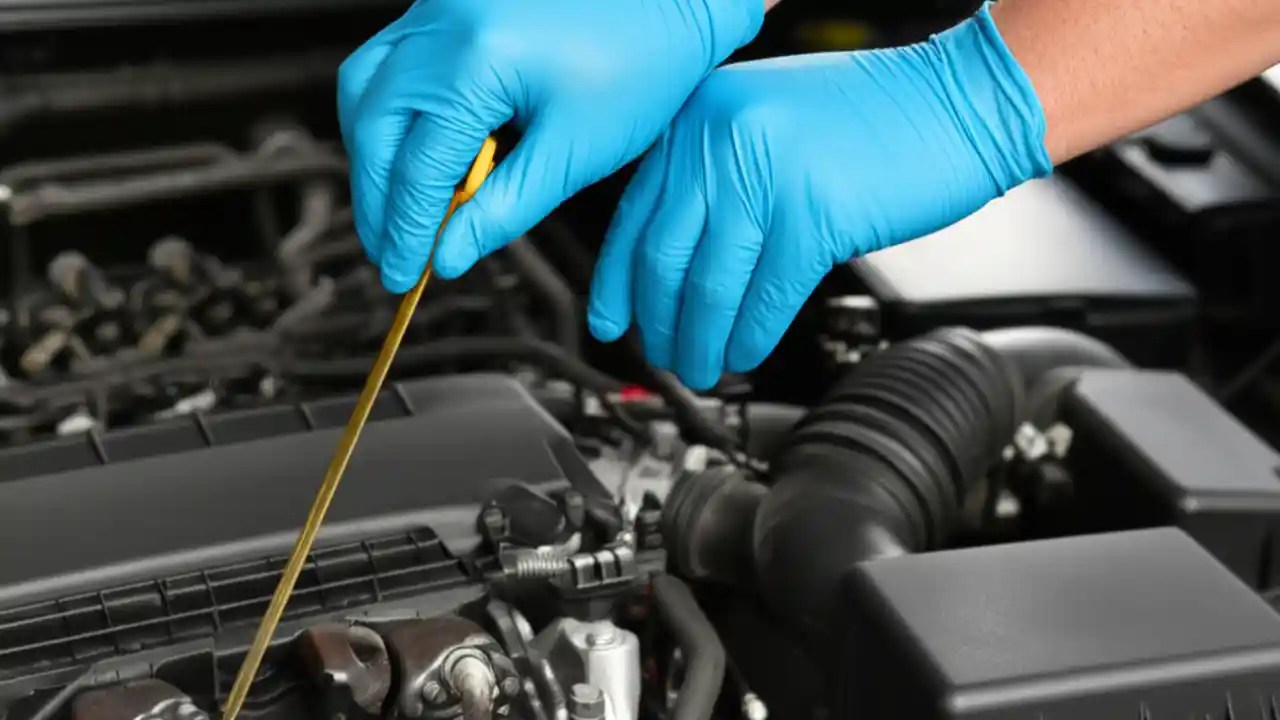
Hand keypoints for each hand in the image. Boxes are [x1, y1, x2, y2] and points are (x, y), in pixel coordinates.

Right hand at [338, 0, 761, 291]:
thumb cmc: (644, 65)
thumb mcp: (574, 153)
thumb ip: (504, 209)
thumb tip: (450, 256)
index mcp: (475, 61)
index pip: (418, 166)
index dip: (407, 230)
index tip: (405, 276)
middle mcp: (442, 23)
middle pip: (373, 125)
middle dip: (377, 198)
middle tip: (393, 255)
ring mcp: (439, 4)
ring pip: (367, 87)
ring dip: (376, 154)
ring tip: (397, 211)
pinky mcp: (448, 0)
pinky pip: (392, 60)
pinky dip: (393, 113)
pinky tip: (417, 155)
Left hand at [587, 5, 1052, 389]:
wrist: (958, 100)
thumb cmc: (873, 115)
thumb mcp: (765, 121)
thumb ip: (714, 173)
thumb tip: (675, 253)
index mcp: (700, 114)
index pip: (635, 213)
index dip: (618, 280)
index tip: (611, 319)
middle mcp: (721, 139)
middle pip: (663, 257)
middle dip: (657, 322)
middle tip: (659, 354)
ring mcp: (766, 177)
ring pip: (709, 286)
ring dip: (699, 340)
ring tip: (700, 366)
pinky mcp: (814, 216)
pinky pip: (765, 297)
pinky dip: (750, 335)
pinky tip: (744, 352)